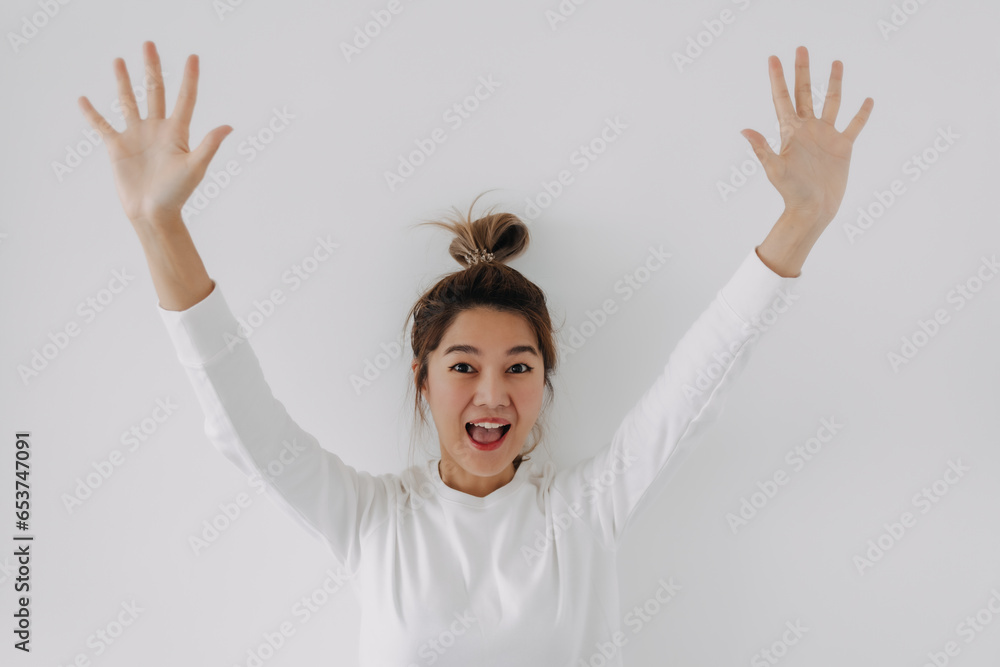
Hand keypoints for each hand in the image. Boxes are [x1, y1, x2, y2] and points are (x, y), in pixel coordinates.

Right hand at [77, 41, 232, 227]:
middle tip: (149, 44)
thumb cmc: (177, 194)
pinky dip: (92, 113)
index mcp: (177, 132)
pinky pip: (102, 125)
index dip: (190, 78)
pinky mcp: (118, 147)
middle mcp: (156, 129)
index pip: (185, 99)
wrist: (153, 214)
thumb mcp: (195, 167)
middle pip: (155, 91)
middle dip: (152, 68)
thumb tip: (228, 126)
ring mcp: (136, 136)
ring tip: (118, 60)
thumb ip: (209, 145)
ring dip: (123, 81)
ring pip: (128, 102)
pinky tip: (84, 99)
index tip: (193, 57)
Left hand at [741, 46, 873, 227]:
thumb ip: (762, 148)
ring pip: (831, 102)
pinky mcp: (843, 147)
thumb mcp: (774, 168)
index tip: (773, 58)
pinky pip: (854, 125)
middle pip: (804, 92)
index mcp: (790, 132)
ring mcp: (826, 136)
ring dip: (834, 83)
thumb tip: (744, 130)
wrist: (813, 210)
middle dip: (802, 71)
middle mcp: (808, 129)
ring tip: (836, 62)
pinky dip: (862, 113)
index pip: (782, 98)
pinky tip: (867, 100)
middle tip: (801, 48)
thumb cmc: (791, 192)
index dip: (777, 78)